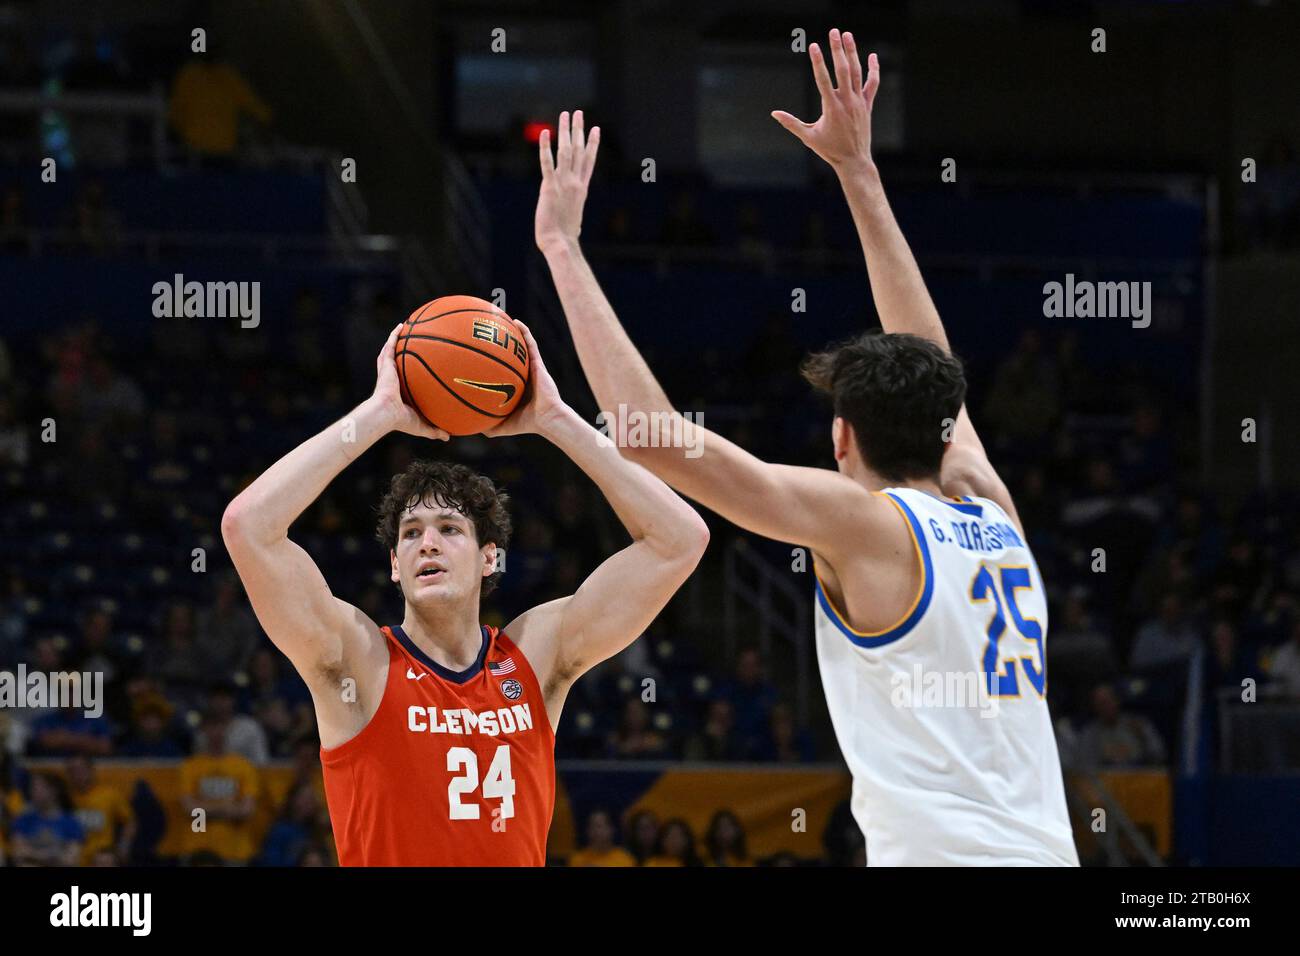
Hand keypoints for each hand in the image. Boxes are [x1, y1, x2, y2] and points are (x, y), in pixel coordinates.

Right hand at [371, 322, 448, 439]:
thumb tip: (449, 436)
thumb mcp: (421, 425)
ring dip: (399, 339)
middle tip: (416, 340)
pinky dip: (394, 335)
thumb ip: (434, 429)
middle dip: (406, 350)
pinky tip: (402, 325)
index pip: (408, 377)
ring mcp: (388, 370)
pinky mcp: (385, 364)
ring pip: (393, 350)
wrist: (386, 414)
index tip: (423, 363)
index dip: (414, 370)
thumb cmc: (401, 421)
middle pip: (400, 360)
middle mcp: (394, 377)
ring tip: (407, 326)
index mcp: (401, 389)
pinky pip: (390, 346)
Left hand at [481, 320, 566, 437]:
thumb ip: (489, 426)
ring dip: (512, 332)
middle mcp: (522, 374)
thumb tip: (470, 428)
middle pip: (509, 355)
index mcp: (515, 386)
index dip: (491, 362)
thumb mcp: (503, 425)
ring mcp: (531, 368)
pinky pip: (531, 344)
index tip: (477, 354)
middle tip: (486, 332)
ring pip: (521, 346)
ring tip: (501, 319)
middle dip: (500, 343)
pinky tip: (517, 321)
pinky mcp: (539, 364)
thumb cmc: (528, 424)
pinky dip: (525, 332)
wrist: (547, 419)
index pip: (501, 371)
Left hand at [536, 109, 599, 253]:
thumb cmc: (565, 236)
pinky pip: (547, 164)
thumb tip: (574, 217)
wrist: (560, 243)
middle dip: (579, 130)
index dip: (592, 144)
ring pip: (566, 152)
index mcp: (581, 189)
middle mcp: (575, 183)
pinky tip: (544, 133)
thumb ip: (572, 209)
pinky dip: (545, 148)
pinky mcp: (549, 188)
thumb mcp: (573, 218)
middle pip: (579, 151)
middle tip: (578, 113)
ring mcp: (563, 184)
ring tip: (565, 115)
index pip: (589, 161)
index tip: (595, 129)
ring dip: (565, 132)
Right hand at [771, 29, 879, 172]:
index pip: (823, 79)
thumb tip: (774, 114)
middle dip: (837, 50)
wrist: (854, 160)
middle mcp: (847, 102)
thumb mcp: (808, 137)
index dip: (818, 62)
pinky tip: (872, 56)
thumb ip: (791, 123)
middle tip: (833, 32)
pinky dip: (873, 69)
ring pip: (857, 72)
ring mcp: (859, 102)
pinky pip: (872, 84)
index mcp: (832, 108)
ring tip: (847, 35)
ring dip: (853, 52)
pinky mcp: (867, 105)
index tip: (814, 46)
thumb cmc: (829, 150)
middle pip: (843, 70)